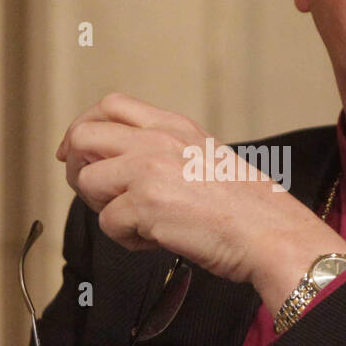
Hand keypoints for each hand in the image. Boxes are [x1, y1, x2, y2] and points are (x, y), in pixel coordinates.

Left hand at [56, 93, 339, 288]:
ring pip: (87, 183)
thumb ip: (164, 151)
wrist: (272, 234)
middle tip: (94, 193)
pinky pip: (109, 224)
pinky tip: (157, 240)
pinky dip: (128, 239)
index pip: (110, 106)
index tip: (73, 150)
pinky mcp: (145, 205)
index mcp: (174, 125)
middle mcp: (157, 140)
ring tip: (138, 223)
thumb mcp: (205, 156)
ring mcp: (148, 170)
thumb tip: (119, 166)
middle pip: (83, 136)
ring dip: (104, 209)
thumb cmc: (249, 208)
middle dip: (76, 167)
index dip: (83, 127)